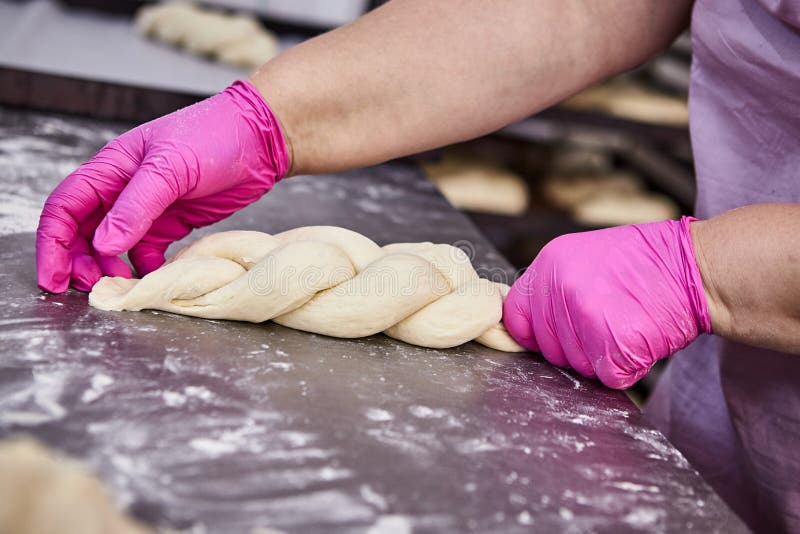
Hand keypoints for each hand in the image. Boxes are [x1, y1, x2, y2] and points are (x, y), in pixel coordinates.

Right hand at [36, 80, 288, 292]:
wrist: (261, 139)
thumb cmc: (214, 136)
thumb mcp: (170, 168)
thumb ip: (136, 206)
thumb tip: (104, 244)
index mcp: (111, 169)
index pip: (65, 208)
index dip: (53, 244)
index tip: (54, 278)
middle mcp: (123, 190)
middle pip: (84, 233)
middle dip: (78, 263)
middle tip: (90, 288)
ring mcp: (149, 209)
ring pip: (113, 246)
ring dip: (110, 269)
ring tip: (120, 286)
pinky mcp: (174, 223)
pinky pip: (148, 252)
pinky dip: (145, 268)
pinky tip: (152, 278)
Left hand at [503, 217, 711, 388]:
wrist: (697, 268)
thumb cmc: (647, 266)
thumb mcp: (586, 258)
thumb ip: (554, 289)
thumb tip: (531, 325)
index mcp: (550, 263)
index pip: (516, 315)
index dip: (532, 333)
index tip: (549, 338)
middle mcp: (561, 287)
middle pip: (547, 348)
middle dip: (574, 349)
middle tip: (608, 327)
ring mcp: (586, 315)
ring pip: (576, 365)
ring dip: (601, 359)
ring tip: (627, 326)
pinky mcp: (612, 342)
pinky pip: (607, 376)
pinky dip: (626, 369)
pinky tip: (640, 341)